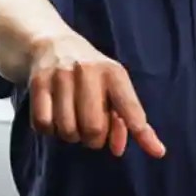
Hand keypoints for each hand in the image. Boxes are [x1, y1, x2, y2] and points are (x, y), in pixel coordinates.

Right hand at [26, 33, 165, 157]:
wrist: (52, 44)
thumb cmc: (90, 74)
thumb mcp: (113, 87)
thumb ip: (124, 119)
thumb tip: (118, 150)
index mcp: (113, 73)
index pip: (130, 106)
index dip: (140, 131)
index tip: (157, 151)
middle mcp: (88, 71)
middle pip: (94, 128)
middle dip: (94, 140)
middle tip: (92, 132)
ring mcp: (61, 76)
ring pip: (67, 130)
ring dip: (71, 136)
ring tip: (73, 122)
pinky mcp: (38, 83)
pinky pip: (43, 124)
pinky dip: (49, 130)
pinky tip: (54, 120)